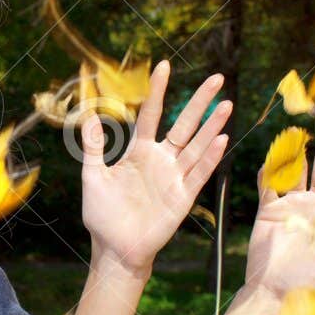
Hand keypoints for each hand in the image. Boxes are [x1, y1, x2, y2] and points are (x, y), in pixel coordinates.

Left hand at [80, 61, 230, 277]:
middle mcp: (161, 160)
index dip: (158, 91)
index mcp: (139, 152)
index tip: (164, 66)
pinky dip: (210, 157)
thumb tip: (88, 116)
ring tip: (226, 104)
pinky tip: (221, 139)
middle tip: (217, 78)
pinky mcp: (182, 197)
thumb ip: (94, 148)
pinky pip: (199, 173)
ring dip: (212, 126)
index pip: (152, 114)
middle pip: (185, 124)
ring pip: (197, 146)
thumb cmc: (102, 215)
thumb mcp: (93, 177)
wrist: (115, 248)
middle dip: (199, 102)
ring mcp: (174, 177)